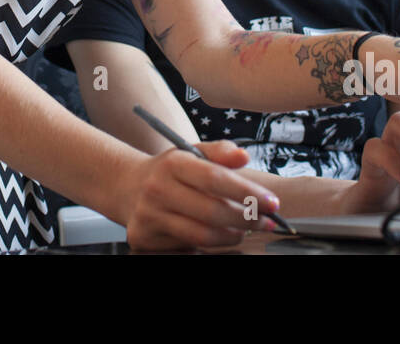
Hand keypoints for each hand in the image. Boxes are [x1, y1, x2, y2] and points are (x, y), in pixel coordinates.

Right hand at [120, 141, 282, 250]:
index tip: (271, 203)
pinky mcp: (144, 238)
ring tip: (242, 230)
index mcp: (172, 164)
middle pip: (212, 212)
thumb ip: (221, 151)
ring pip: (202, 236)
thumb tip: (243, 156)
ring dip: (232, 236)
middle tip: (265, 221)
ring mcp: (149, 216)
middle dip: (246, 220)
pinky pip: (187, 247)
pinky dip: (209, 245)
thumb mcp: (192, 152)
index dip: (247, 193)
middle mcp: (157, 189)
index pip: (215, 179)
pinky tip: (218, 236)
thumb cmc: (169, 171)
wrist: (128, 187)